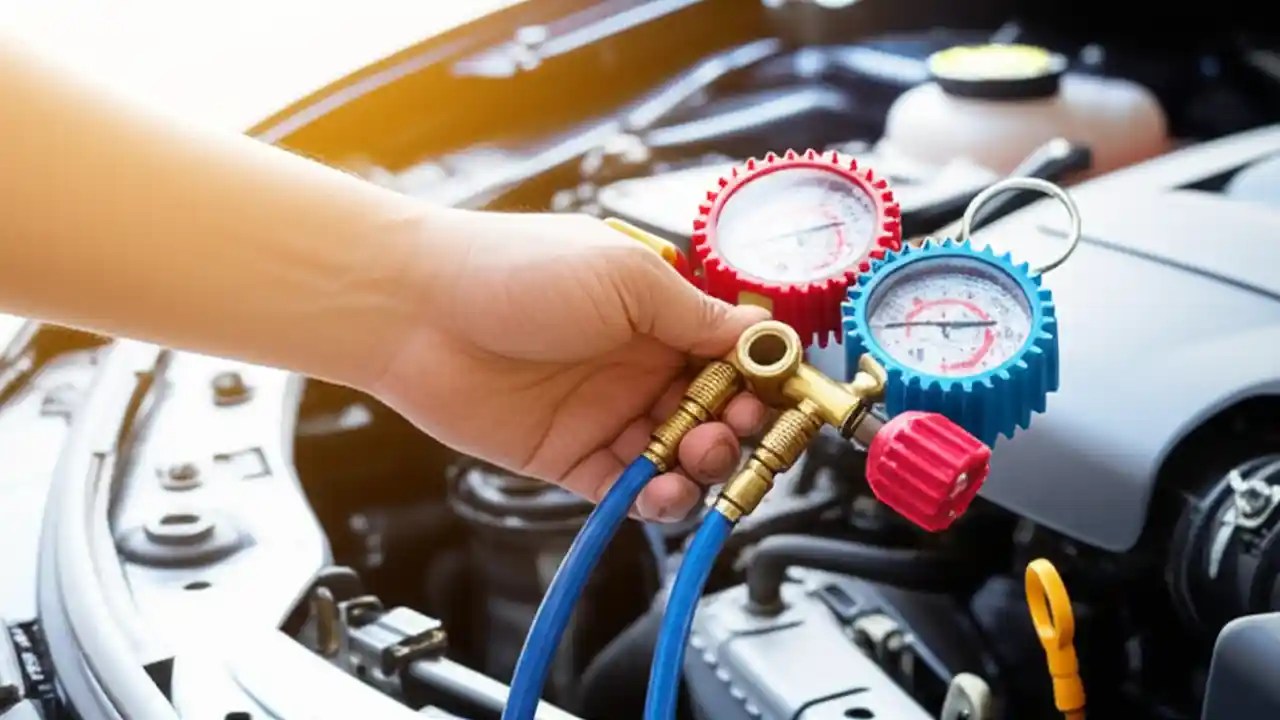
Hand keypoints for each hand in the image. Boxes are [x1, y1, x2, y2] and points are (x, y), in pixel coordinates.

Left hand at [372, 211, 770, 521]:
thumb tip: (759, 334)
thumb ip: (695, 314)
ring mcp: (605, 412)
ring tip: (698, 453)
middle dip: (739, 423)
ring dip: (702, 462)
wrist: (418, 309)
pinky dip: (656, 498)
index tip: (783, 392)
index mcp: (656, 312)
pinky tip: (663, 489)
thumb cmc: (511, 269)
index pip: (731, 352)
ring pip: (679, 455)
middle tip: (736, 424)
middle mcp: (636, 363)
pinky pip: (628, 489)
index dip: (762, 375)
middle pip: (715, 410)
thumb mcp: (625, 276)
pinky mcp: (571, 457)